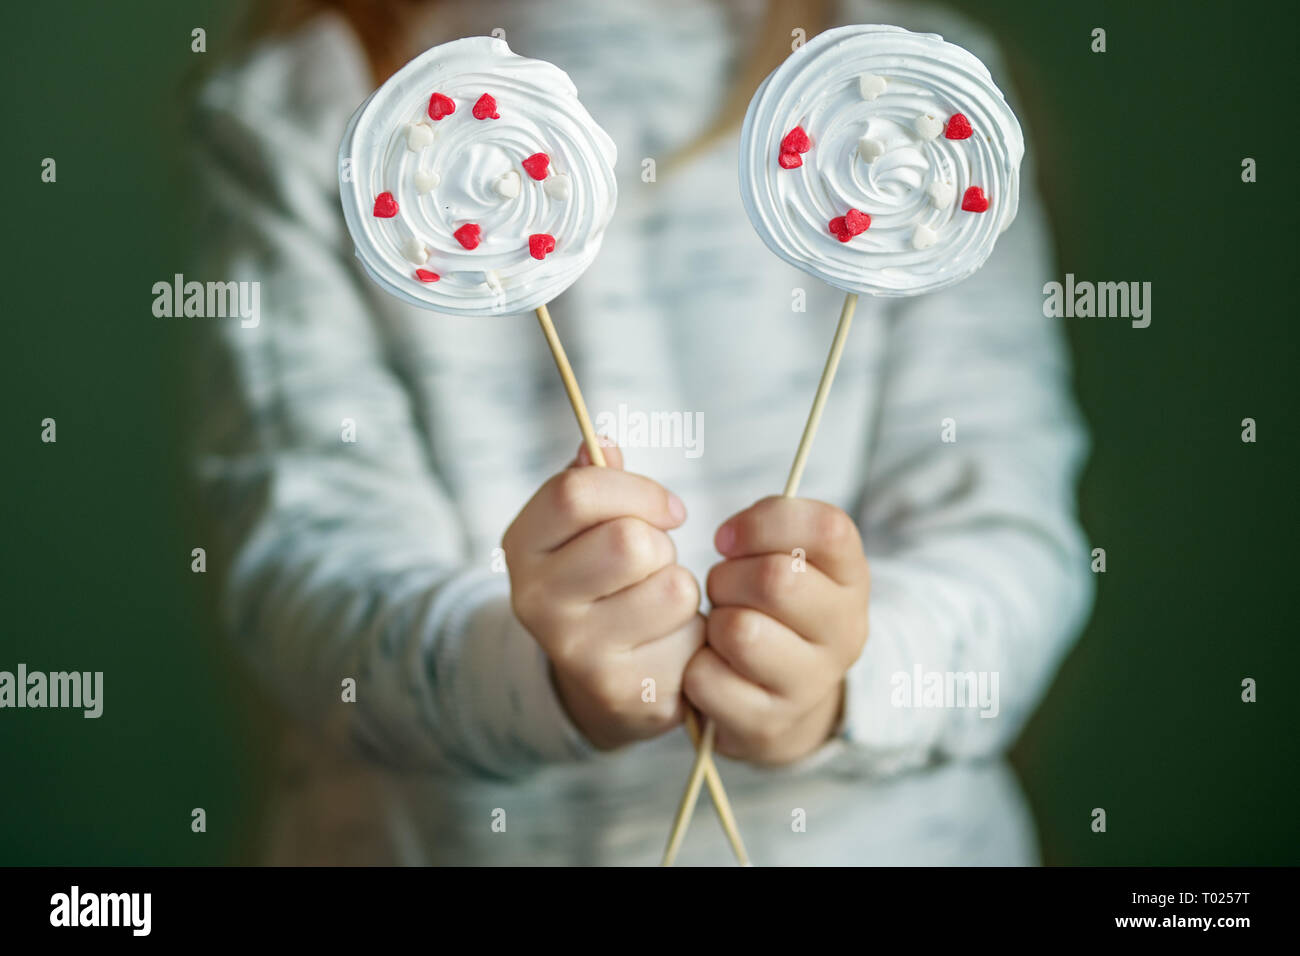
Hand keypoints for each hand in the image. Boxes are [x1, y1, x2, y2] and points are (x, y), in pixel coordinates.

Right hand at [502, 441, 703, 750]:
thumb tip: (600, 443)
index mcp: (520, 546)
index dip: (639, 491)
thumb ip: (594, 480)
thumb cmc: (600, 579)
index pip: (576, 493)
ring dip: (681, 589)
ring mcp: (575, 651)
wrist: (596, 680)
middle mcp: (535, 601)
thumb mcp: (584, 527)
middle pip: (629, 541)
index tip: (669, 510)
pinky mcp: (622, 689)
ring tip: (658, 604)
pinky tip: (667, 642)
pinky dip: (694, 635)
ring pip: (672, 588)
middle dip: (661, 544)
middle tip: (655, 563)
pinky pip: (691, 638)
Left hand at [685, 496, 869, 764]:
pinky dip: (696, 667)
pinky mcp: (768, 723)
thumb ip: (769, 528)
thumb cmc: (773, 609)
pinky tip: (714, 667)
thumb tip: (730, 537)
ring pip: (741, 630)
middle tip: (722, 589)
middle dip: (728, 577)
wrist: (783, 700)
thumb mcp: (788, 559)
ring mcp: (811, 683)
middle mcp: (846, 632)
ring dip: (713, 623)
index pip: (827, 529)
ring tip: (722, 629)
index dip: (764, 523)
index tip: (728, 539)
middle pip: (776, 579)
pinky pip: (707, 678)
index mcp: (853, 578)